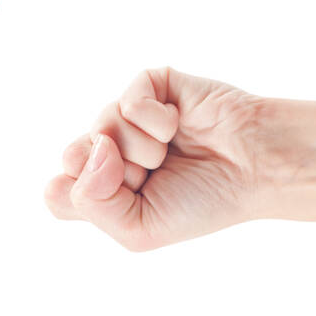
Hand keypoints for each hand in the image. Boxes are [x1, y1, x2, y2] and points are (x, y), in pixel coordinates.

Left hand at [43, 67, 263, 250]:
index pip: (57, 192)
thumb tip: (86, 153)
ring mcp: (127, 117)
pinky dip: (153, 121)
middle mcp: (108, 150)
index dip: (87, 198)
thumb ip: (92, 204)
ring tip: (168, 153)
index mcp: (102, 186)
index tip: (128, 198)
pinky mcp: (149, 86)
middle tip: (149, 176)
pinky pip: (127, 102)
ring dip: (139, 150)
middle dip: (114, 173)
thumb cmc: (204, 202)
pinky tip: (176, 126)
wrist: (259, 168)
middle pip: (71, 157)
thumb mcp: (138, 229)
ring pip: (99, 128)